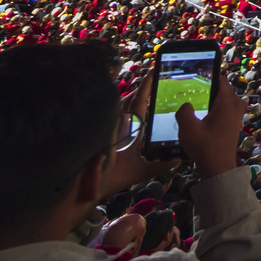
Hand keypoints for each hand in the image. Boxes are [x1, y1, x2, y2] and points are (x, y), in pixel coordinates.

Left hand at [100, 70, 178, 195]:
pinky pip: (110, 116)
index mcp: (128, 129)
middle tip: (152, 81)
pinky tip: (124, 114)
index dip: (146, 86)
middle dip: (140, 90)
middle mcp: (115, 124)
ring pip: (117, 106)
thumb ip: (159, 166)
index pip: (139, 102)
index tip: (152, 72)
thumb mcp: (138, 173)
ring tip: (142, 95)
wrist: (82, 188)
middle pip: (128, 100)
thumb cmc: (110, 179)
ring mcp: (106, 127)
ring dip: (129, 99)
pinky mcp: (99, 133)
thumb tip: (178, 159)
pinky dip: (119, 111)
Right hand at [173, 67, 244, 175]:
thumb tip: (186, 105)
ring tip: (193, 103)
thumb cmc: (205, 147)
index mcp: (228, 102)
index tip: (194, 75)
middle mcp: (236, 106)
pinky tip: (199, 116)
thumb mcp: (188, 128)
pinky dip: (213, 109)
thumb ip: (184, 111)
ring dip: (209, 100)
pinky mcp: (233, 123)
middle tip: (190, 90)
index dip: (207, 75)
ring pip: (221, 99)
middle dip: (207, 88)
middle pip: (221, 89)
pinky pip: (223, 109)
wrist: (218, 168)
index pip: (220, 79)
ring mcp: (236, 115)